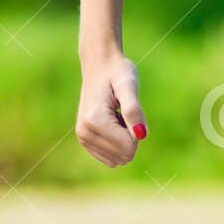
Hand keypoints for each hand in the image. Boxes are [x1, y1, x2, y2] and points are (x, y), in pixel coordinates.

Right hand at [75, 48, 147, 166]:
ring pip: (117, 159)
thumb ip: (134, 110)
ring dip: (123, 139)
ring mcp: (82, 137)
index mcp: (95, 121)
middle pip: (123, 155)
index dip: (137, 131)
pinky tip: (112, 121)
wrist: (99, 65)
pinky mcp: (84, 140)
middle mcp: (84, 132)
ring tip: (116, 115)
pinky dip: (116, 142)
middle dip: (130, 137)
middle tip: (123, 113)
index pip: (129, 147)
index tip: (129, 111)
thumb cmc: (117, 72)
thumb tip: (141, 135)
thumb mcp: (129, 86)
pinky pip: (110, 158)